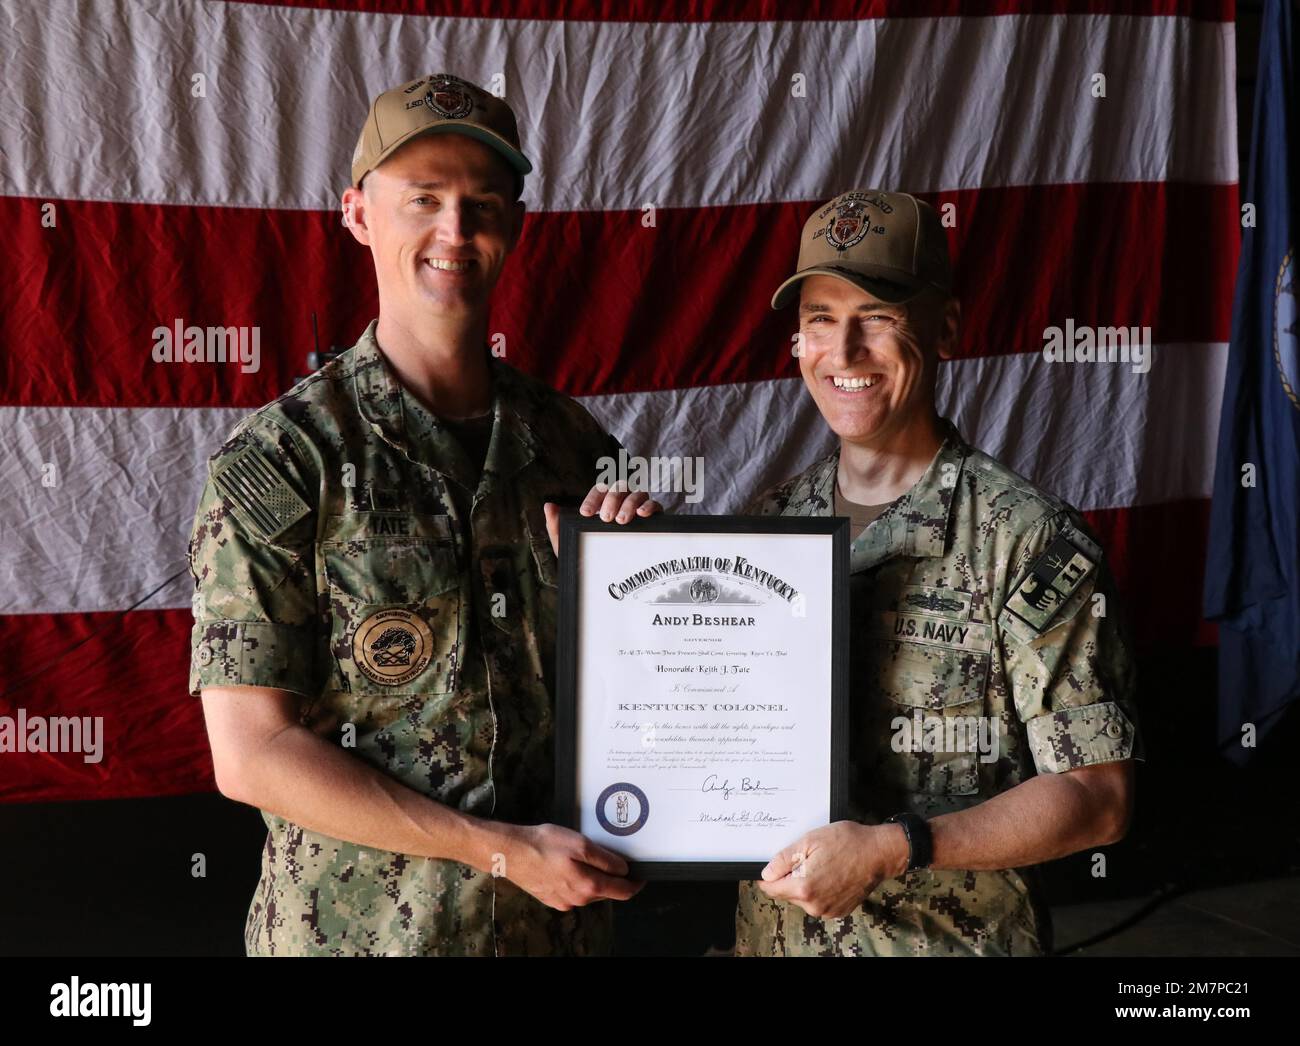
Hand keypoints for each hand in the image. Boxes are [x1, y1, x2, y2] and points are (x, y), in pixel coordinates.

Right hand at [493, 822, 644, 910]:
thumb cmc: (544, 845)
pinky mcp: (551, 899)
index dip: (635, 882)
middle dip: (612, 877)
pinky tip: (567, 864)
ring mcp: (564, 902)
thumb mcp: (582, 844)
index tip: (640, 874)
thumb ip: (606, 859)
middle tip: (611, 857)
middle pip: (606, 892)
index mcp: (589, 887)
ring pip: (589, 892)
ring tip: (584, 857)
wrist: (511, 852)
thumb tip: (624, 869)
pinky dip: (577, 880)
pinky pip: (573, 892)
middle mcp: (578, 900)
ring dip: (593, 878)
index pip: (623, 892)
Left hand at [544, 484, 662, 556]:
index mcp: (601, 504)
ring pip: (636, 493)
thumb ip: (556, 526)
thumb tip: (548, 506)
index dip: (592, 499)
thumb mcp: (570, 544)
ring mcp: (638, 508)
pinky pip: (654, 504)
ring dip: (629, 504)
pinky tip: (642, 515)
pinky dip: (649, 506)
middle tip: (605, 518)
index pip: (598, 491)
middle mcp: (620, 502)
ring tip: (622, 521)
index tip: (585, 514)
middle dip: (611, 501)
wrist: (612, 578)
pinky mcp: (653, 517)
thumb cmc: (590, 557)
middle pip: (618, 488)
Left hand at [755, 821, 908, 919]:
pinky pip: (818, 903)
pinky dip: (819, 891)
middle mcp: (814, 905)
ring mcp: (827, 910)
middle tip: (805, 859)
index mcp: (803, 888)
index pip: (771, 889)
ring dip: (805, 885)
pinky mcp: (839, 911)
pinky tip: (831, 875)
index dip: (768, 877)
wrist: (879, 853)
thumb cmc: (847, 842)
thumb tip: (767, 873)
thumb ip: (784, 859)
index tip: (772, 868)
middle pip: (786, 894)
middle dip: (789, 878)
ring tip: (821, 865)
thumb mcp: (809, 841)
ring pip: (803, 899)